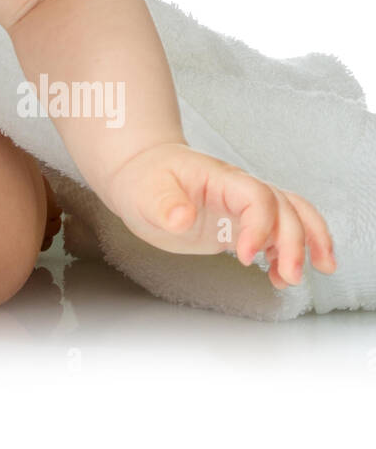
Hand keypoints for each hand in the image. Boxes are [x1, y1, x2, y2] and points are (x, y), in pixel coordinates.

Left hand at [104, 142, 336, 288]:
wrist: (140, 171)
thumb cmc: (144, 177)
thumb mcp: (144, 190)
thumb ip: (164, 204)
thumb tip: (181, 218)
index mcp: (220, 178)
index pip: (257, 196)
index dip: (260, 226)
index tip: (245, 256)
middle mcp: (238, 189)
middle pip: (284, 208)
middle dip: (295, 242)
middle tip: (290, 276)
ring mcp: (242, 206)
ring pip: (292, 216)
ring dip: (308, 243)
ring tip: (307, 275)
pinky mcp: (239, 224)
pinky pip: (277, 234)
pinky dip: (288, 253)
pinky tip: (280, 277)